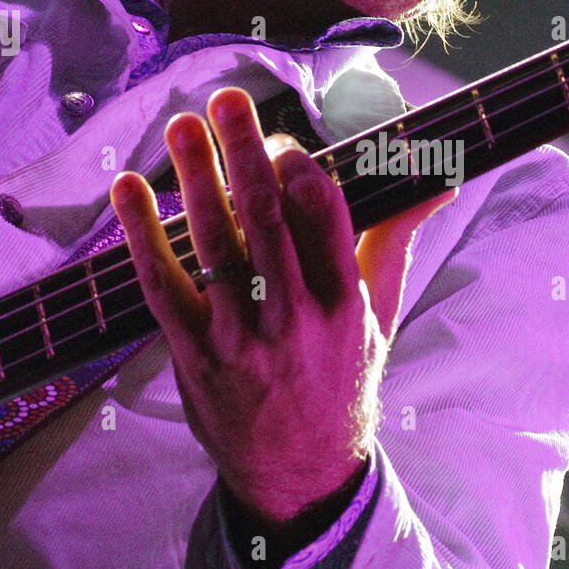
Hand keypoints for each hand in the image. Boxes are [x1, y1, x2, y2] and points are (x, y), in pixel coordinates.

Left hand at [109, 86, 455, 521]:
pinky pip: (163, 285)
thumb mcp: (382, 312)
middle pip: (264, 216)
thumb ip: (399, 237)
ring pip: (213, 243)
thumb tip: (441, 176)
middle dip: (244, 148)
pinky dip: (141, 235)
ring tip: (182, 125)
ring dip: (195, 177)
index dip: (297, 162)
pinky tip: (128, 190)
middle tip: (226, 97)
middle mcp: (294, 319)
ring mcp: (241, 339)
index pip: (322, 212)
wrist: (300, 471)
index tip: (278, 138)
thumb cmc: (342, 377)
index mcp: (345, 303)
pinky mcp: (195, 356)